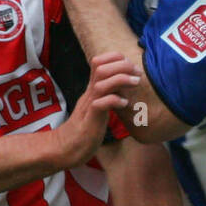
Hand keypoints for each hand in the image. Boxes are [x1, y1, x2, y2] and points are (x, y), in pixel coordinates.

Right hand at [53, 51, 139, 166]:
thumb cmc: (86, 130)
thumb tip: (123, 89)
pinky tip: (124, 103)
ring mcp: (89, 105)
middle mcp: (89, 93)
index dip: (116, 58)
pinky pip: (100, 104)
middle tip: (138, 73)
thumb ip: (107, 96)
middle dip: (122, 66)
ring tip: (136, 83)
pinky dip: (115, 100)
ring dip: (122, 79)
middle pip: (100, 68)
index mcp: (91, 89)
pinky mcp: (90, 119)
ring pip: (101, 83)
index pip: (99, 62)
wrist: (68, 148)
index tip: (131, 66)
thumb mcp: (98, 107)